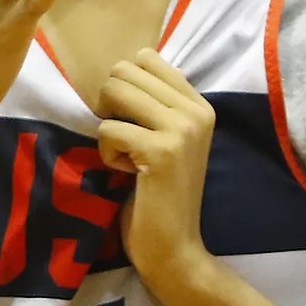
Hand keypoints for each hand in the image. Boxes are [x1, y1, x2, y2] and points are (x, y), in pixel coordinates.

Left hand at [97, 50, 216, 284]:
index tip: (132, 121)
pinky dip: (107, 153)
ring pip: (115, 91)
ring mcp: (181, 129)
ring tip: (128, 155)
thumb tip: (119, 67)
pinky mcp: (160, 151)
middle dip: (110, 103)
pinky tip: (128, 175)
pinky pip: (108, 129)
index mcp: (199, 104)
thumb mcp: (166, 140)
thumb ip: (154, 104)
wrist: (175, 248)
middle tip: (124, 139)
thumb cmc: (160, 196)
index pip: (147, 57)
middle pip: (125, 70)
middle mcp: (196, 111)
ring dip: (108, 126)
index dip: (124, 86)